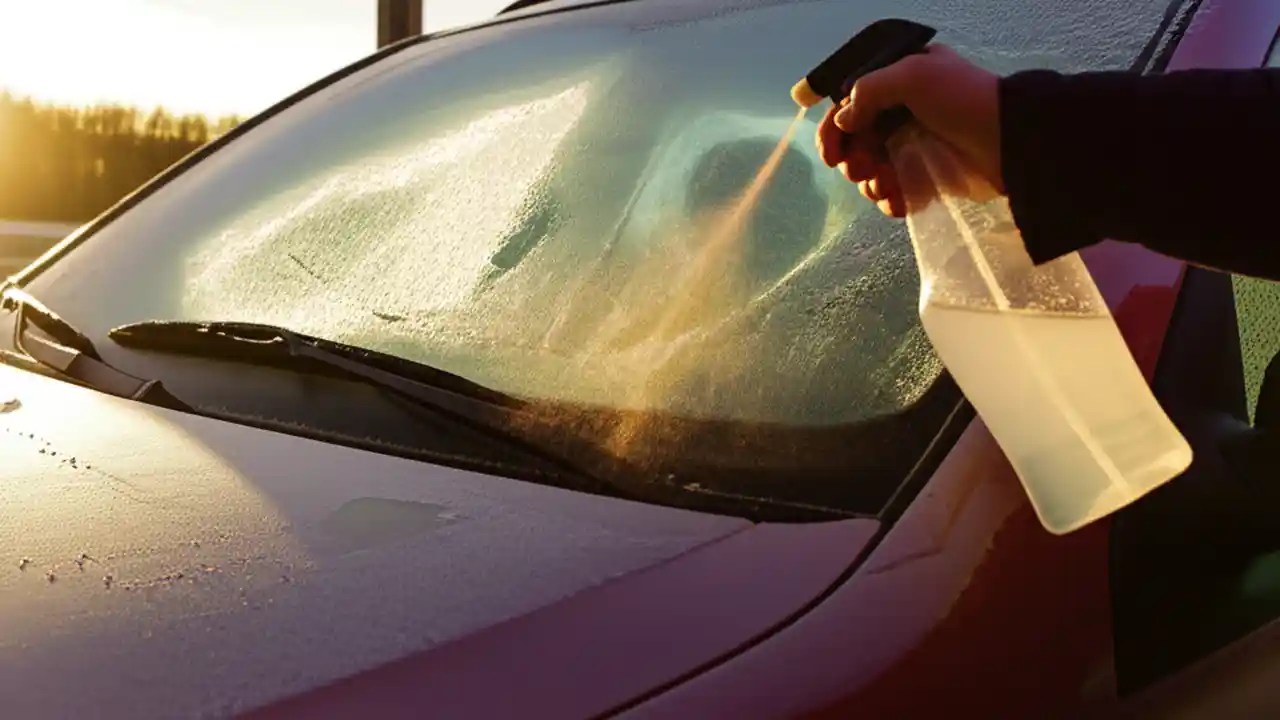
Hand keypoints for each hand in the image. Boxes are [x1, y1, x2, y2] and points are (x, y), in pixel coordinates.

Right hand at [815, 45, 1002, 216]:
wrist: (1012, 140)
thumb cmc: (963, 100)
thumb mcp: (914, 75)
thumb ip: (869, 90)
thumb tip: (843, 120)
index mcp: (897, 83)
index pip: (848, 105)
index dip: (832, 129)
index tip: (830, 155)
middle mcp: (901, 113)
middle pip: (854, 143)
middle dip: (851, 159)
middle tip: (861, 169)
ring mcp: (913, 147)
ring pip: (870, 171)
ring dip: (868, 183)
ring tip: (883, 185)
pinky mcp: (926, 177)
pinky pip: (892, 193)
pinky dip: (888, 200)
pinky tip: (895, 202)